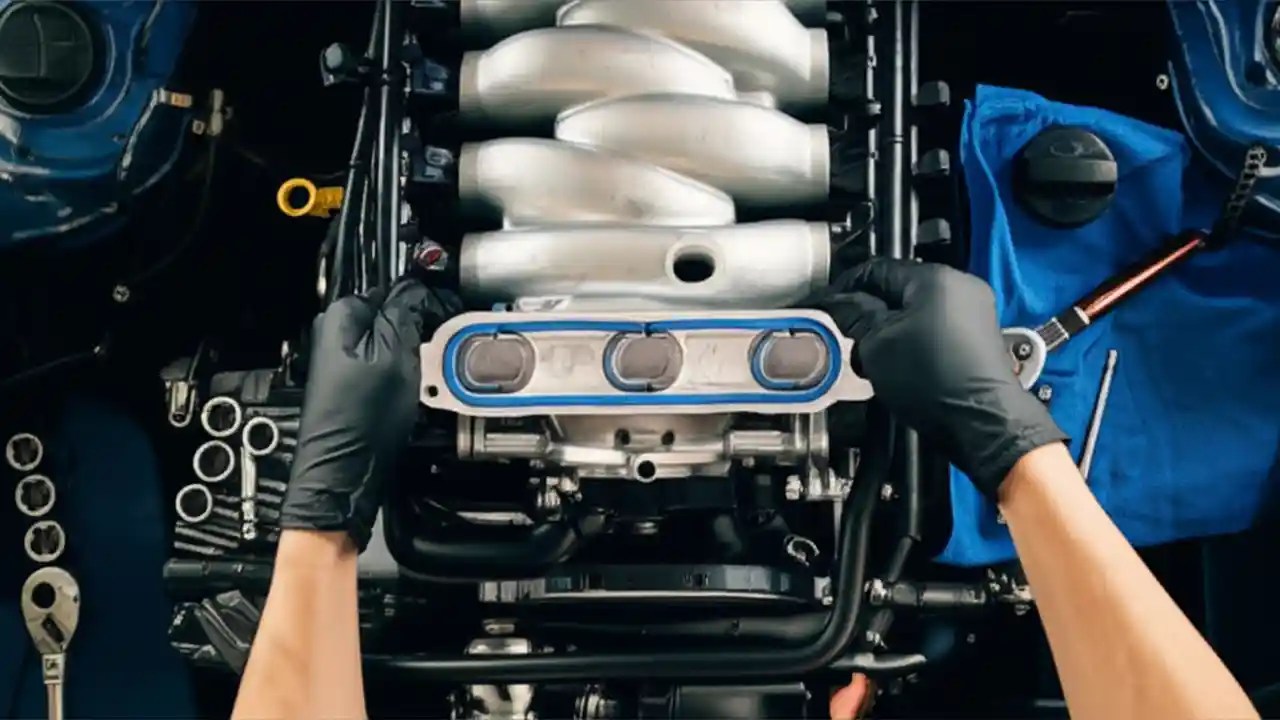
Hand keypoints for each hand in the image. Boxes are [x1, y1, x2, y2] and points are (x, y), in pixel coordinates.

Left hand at [281, 276, 460, 549]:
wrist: (344, 475)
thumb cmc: (362, 421)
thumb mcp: (396, 354)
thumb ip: (407, 311)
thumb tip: (419, 289)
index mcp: (342, 316)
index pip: (396, 289)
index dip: (428, 304)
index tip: (451, 319)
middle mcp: (336, 335)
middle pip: (394, 317)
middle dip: (422, 333)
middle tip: (440, 354)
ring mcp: (342, 362)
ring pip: (394, 345)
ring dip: (416, 357)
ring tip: (425, 380)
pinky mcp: (351, 387)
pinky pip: (387, 369)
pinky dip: (405, 378)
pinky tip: (412, 396)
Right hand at [818, 258, 1065, 498]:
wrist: (980, 422)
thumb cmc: (933, 380)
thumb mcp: (877, 343)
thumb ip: (853, 314)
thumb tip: (837, 302)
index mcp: (935, 278)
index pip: (876, 269)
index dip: (845, 288)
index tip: (828, 307)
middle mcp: (960, 286)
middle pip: (897, 290)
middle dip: (868, 314)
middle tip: (847, 337)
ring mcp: (973, 312)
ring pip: (915, 311)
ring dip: (888, 331)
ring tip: (871, 359)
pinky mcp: (976, 338)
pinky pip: (934, 329)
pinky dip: (911, 342)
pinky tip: (897, 367)